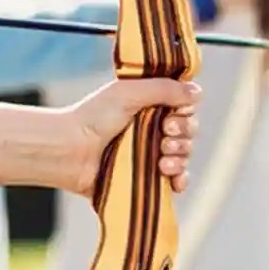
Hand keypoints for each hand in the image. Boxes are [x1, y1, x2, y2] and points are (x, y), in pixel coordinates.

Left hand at [63, 79, 201, 197]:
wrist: (71, 151)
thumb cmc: (93, 117)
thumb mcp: (129, 92)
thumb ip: (165, 88)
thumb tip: (197, 91)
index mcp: (148, 107)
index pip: (183, 110)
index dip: (184, 115)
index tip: (172, 117)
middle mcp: (151, 130)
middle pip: (187, 132)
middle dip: (183, 136)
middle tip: (165, 136)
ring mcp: (149, 155)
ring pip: (183, 156)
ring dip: (180, 157)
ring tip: (163, 159)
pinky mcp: (145, 178)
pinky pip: (175, 181)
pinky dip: (180, 180)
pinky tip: (173, 179)